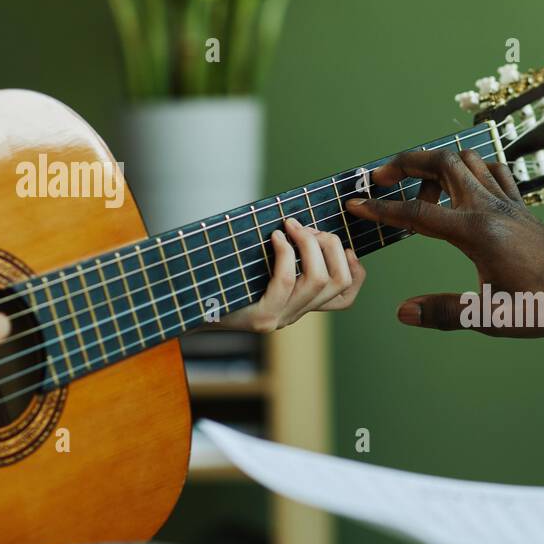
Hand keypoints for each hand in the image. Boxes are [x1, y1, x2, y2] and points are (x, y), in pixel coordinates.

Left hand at [211, 217, 365, 332]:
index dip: (356, 271)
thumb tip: (302, 224)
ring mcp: (280, 319)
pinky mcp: (261, 318)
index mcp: (299, 306)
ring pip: (318, 280)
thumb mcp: (257, 268)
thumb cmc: (221, 278)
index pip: (345, 298)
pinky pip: (285, 281)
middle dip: (331, 246)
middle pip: (338, 281)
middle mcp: (295, 315)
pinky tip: (276, 237)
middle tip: (306, 227)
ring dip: (309, 245)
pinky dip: (285, 253)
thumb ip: (283, 257)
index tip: (345, 247)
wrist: (187, 307)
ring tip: (292, 226)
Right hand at [345, 149, 543, 335]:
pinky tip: (460, 187)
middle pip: (440, 163)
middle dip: (404, 163)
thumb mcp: (492, 317)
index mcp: (476, 232)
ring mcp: (506, 201)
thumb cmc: (543, 304)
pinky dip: (469, 168)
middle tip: (379, 178)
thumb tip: (403, 312)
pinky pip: (491, 170)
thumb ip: (445, 312)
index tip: (355, 205)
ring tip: (416, 188)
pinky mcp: (519, 204)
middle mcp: (489, 207)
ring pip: (465, 160)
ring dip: (435, 164)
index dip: (382, 209)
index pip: (417, 213)